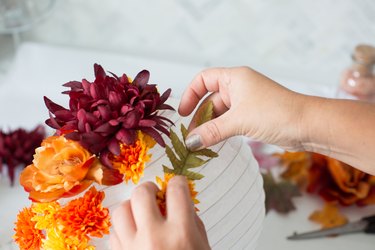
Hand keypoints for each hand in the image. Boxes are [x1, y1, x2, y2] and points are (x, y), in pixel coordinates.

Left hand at [110, 176, 209, 249]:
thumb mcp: (202, 245)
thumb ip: (191, 220)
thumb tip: (180, 199)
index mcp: (180, 233)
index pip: (176, 190)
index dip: (178, 183)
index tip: (177, 185)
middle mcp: (153, 237)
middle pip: (141, 193)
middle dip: (149, 188)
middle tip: (155, 195)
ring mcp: (132, 248)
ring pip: (120, 211)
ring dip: (132, 208)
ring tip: (142, 214)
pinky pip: (113, 233)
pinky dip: (124, 230)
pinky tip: (135, 233)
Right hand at [179, 67, 303, 150]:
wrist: (309, 125)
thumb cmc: (276, 113)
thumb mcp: (239, 121)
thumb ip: (212, 131)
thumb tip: (190, 142)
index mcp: (235, 78)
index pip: (204, 79)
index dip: (191, 94)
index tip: (182, 113)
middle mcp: (239, 87)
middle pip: (210, 99)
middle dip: (199, 117)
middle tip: (190, 137)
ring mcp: (246, 103)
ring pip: (220, 113)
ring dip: (209, 127)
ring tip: (199, 144)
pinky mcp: (252, 117)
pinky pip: (230, 122)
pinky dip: (221, 131)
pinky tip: (213, 143)